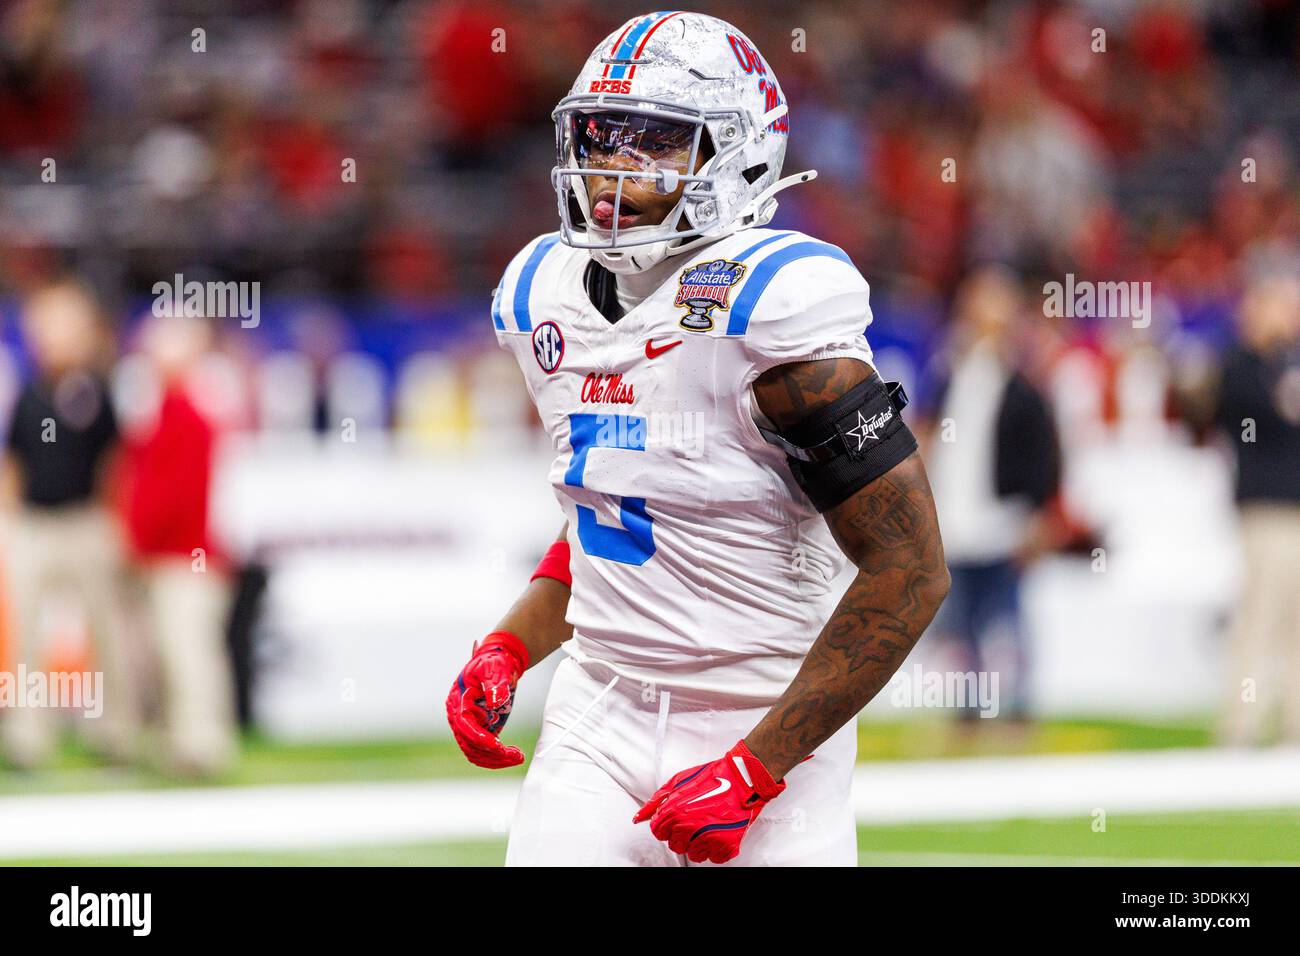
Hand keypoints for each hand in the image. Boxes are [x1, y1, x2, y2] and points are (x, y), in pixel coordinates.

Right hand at [445, 631, 528, 768]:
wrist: (498, 664)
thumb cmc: (495, 663)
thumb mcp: (496, 668)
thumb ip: (495, 684)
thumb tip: (495, 701)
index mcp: (458, 700)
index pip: (463, 724)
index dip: (479, 736)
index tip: (498, 745)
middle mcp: (459, 716)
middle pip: (469, 744)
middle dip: (492, 753)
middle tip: (515, 756)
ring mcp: (469, 725)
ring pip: (476, 753)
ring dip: (496, 759)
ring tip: (518, 757)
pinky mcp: (480, 730)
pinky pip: (483, 751)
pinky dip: (497, 758)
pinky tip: (513, 756)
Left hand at [632, 740, 784, 863]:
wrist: (742, 778)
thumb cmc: (711, 777)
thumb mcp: (677, 782)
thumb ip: (655, 803)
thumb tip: (638, 818)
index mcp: (674, 813)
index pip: (658, 832)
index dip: (666, 825)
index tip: (674, 820)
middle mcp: (689, 828)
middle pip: (675, 845)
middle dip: (681, 835)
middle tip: (693, 821)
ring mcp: (708, 839)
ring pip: (693, 855)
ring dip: (697, 843)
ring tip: (706, 826)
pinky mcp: (726, 845)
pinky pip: (714, 858)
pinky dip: (715, 849)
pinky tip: (718, 833)